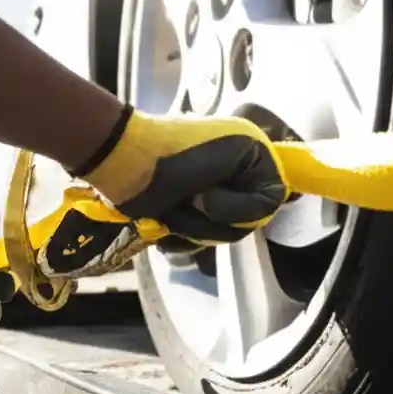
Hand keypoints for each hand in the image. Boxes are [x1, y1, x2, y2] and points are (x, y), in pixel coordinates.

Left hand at [73, 107, 286, 247]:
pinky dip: (177, 235)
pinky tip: (161, 219)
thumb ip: (260, 194)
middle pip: (245, 224)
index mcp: (248, 153)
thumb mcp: (232, 157)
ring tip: (170, 206)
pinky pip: (195, 240)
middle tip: (188, 198)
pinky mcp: (185, 211)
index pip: (272, 199)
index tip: (210, 197)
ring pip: (218, 236)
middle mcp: (232, 175)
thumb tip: (260, 214)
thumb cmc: (171, 155)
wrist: (121, 160)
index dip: (243, 208)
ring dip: (191, 226)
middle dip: (211, 219)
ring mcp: (207, 194)